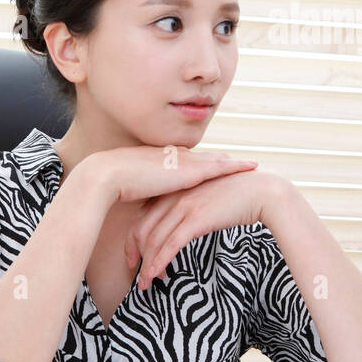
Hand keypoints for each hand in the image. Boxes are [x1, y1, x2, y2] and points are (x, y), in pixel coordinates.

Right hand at [85, 143, 258, 207]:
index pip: (190, 160)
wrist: (108, 176)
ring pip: (218, 160)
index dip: (205, 162)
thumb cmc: (114, 185)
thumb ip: (143, 194)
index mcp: (164, 159)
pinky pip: (222, 166)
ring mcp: (185, 161)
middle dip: (226, 160)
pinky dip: (237, 166)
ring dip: (235, 163)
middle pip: (208, 157)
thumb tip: (143, 205)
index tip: (218, 163)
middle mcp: (177, 156)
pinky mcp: (191, 170)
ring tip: (253, 165)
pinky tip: (251, 166)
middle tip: (244, 163)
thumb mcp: (134, 189)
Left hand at [123, 170, 284, 290]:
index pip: (142, 216)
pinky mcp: (196, 219)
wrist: (261, 191)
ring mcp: (184, 207)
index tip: (134, 257)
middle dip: (134, 254)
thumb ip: (190, 207)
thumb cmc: (237, 197)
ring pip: (153, 240)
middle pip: (141, 229)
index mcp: (174, 190)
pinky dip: (158, 262)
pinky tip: (154, 276)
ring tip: (145, 283)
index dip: (133, 239)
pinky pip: (170, 245)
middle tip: (134, 273)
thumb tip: (182, 226)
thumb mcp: (206, 198)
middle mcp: (174, 196)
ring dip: (146, 265)